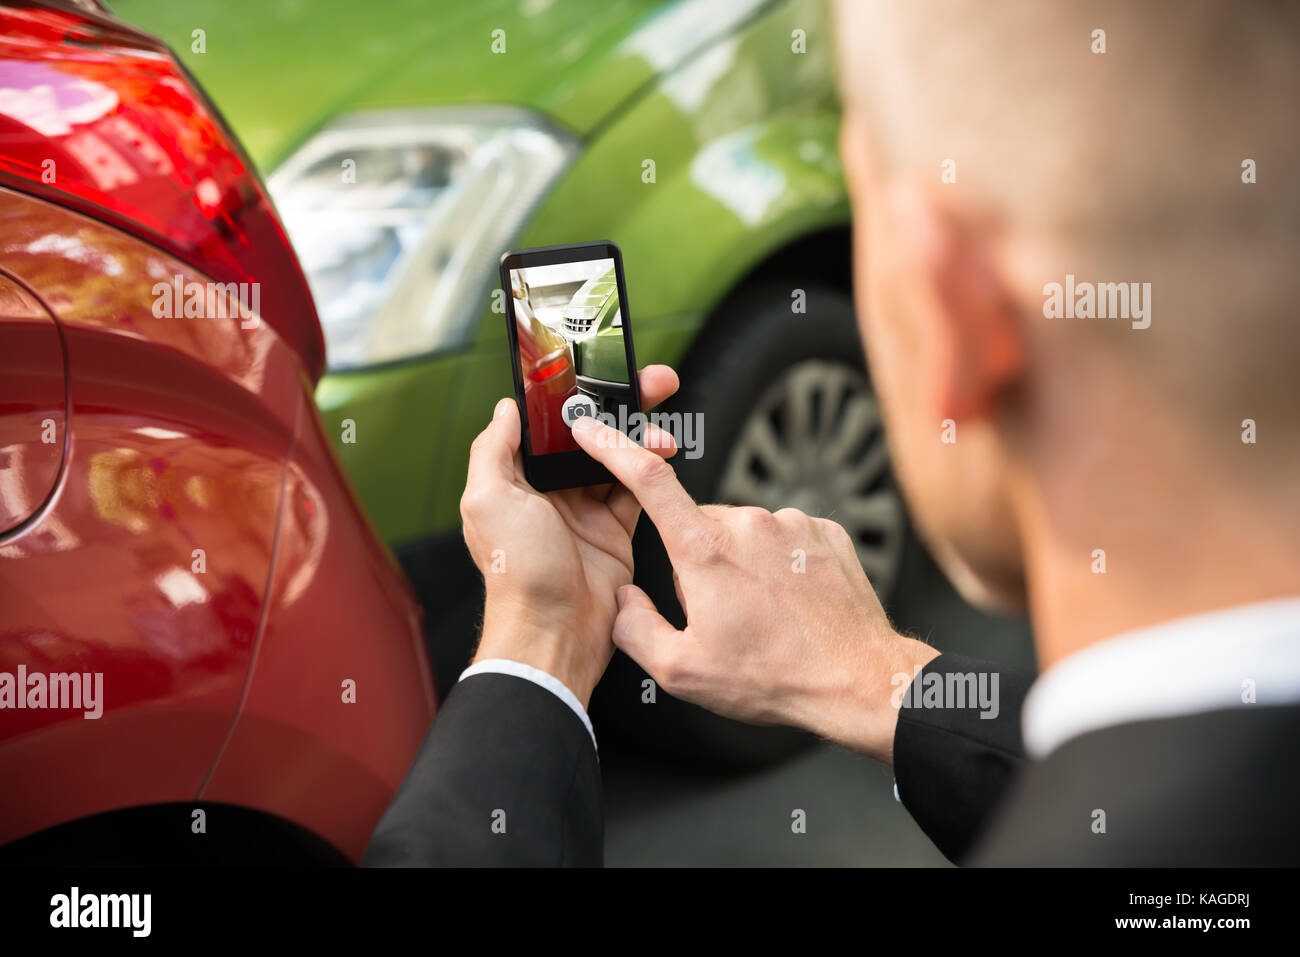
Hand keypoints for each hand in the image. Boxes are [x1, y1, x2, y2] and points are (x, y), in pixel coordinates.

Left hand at [460, 366, 678, 706]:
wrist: (555, 632)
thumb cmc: (516, 572)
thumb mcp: (487, 501)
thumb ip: (493, 449)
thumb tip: (506, 408)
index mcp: (516, 479)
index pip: (548, 423)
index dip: (574, 394)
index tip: (599, 369)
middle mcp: (549, 491)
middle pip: (589, 434)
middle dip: (621, 405)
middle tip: (654, 382)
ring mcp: (583, 510)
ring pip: (617, 456)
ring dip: (642, 434)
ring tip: (666, 424)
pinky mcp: (614, 530)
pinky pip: (637, 489)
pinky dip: (653, 468)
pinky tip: (665, 452)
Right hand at [569, 415, 938, 762]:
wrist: (857, 680)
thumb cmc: (773, 678)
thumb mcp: (683, 671)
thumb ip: (635, 628)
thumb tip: (623, 599)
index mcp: (704, 550)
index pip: (648, 480)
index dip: (613, 448)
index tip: (591, 428)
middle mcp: (748, 524)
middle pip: (699, 526)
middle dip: (698, 562)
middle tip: (722, 616)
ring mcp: (791, 524)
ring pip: (744, 534)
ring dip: (742, 566)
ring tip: (765, 617)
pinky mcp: (826, 532)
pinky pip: (785, 539)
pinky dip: (780, 566)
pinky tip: (792, 604)